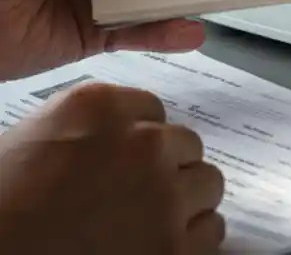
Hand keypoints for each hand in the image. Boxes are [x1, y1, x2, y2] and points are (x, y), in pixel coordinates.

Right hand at [0, 82, 224, 253]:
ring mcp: (165, 196)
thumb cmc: (0, 203)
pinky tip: (160, 245)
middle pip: (186, 144)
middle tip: (137, 193)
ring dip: (186, 199)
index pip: (151, 109)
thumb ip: (89, 129)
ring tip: (151, 220)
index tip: (124, 159)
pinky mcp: (176, 247)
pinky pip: (211, 229)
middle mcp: (144, 143)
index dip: (139, 138)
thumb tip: (120, 135)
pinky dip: (191, 239)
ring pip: (208, 183)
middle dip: (167, 166)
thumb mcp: (34, 139)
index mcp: (101, 108)